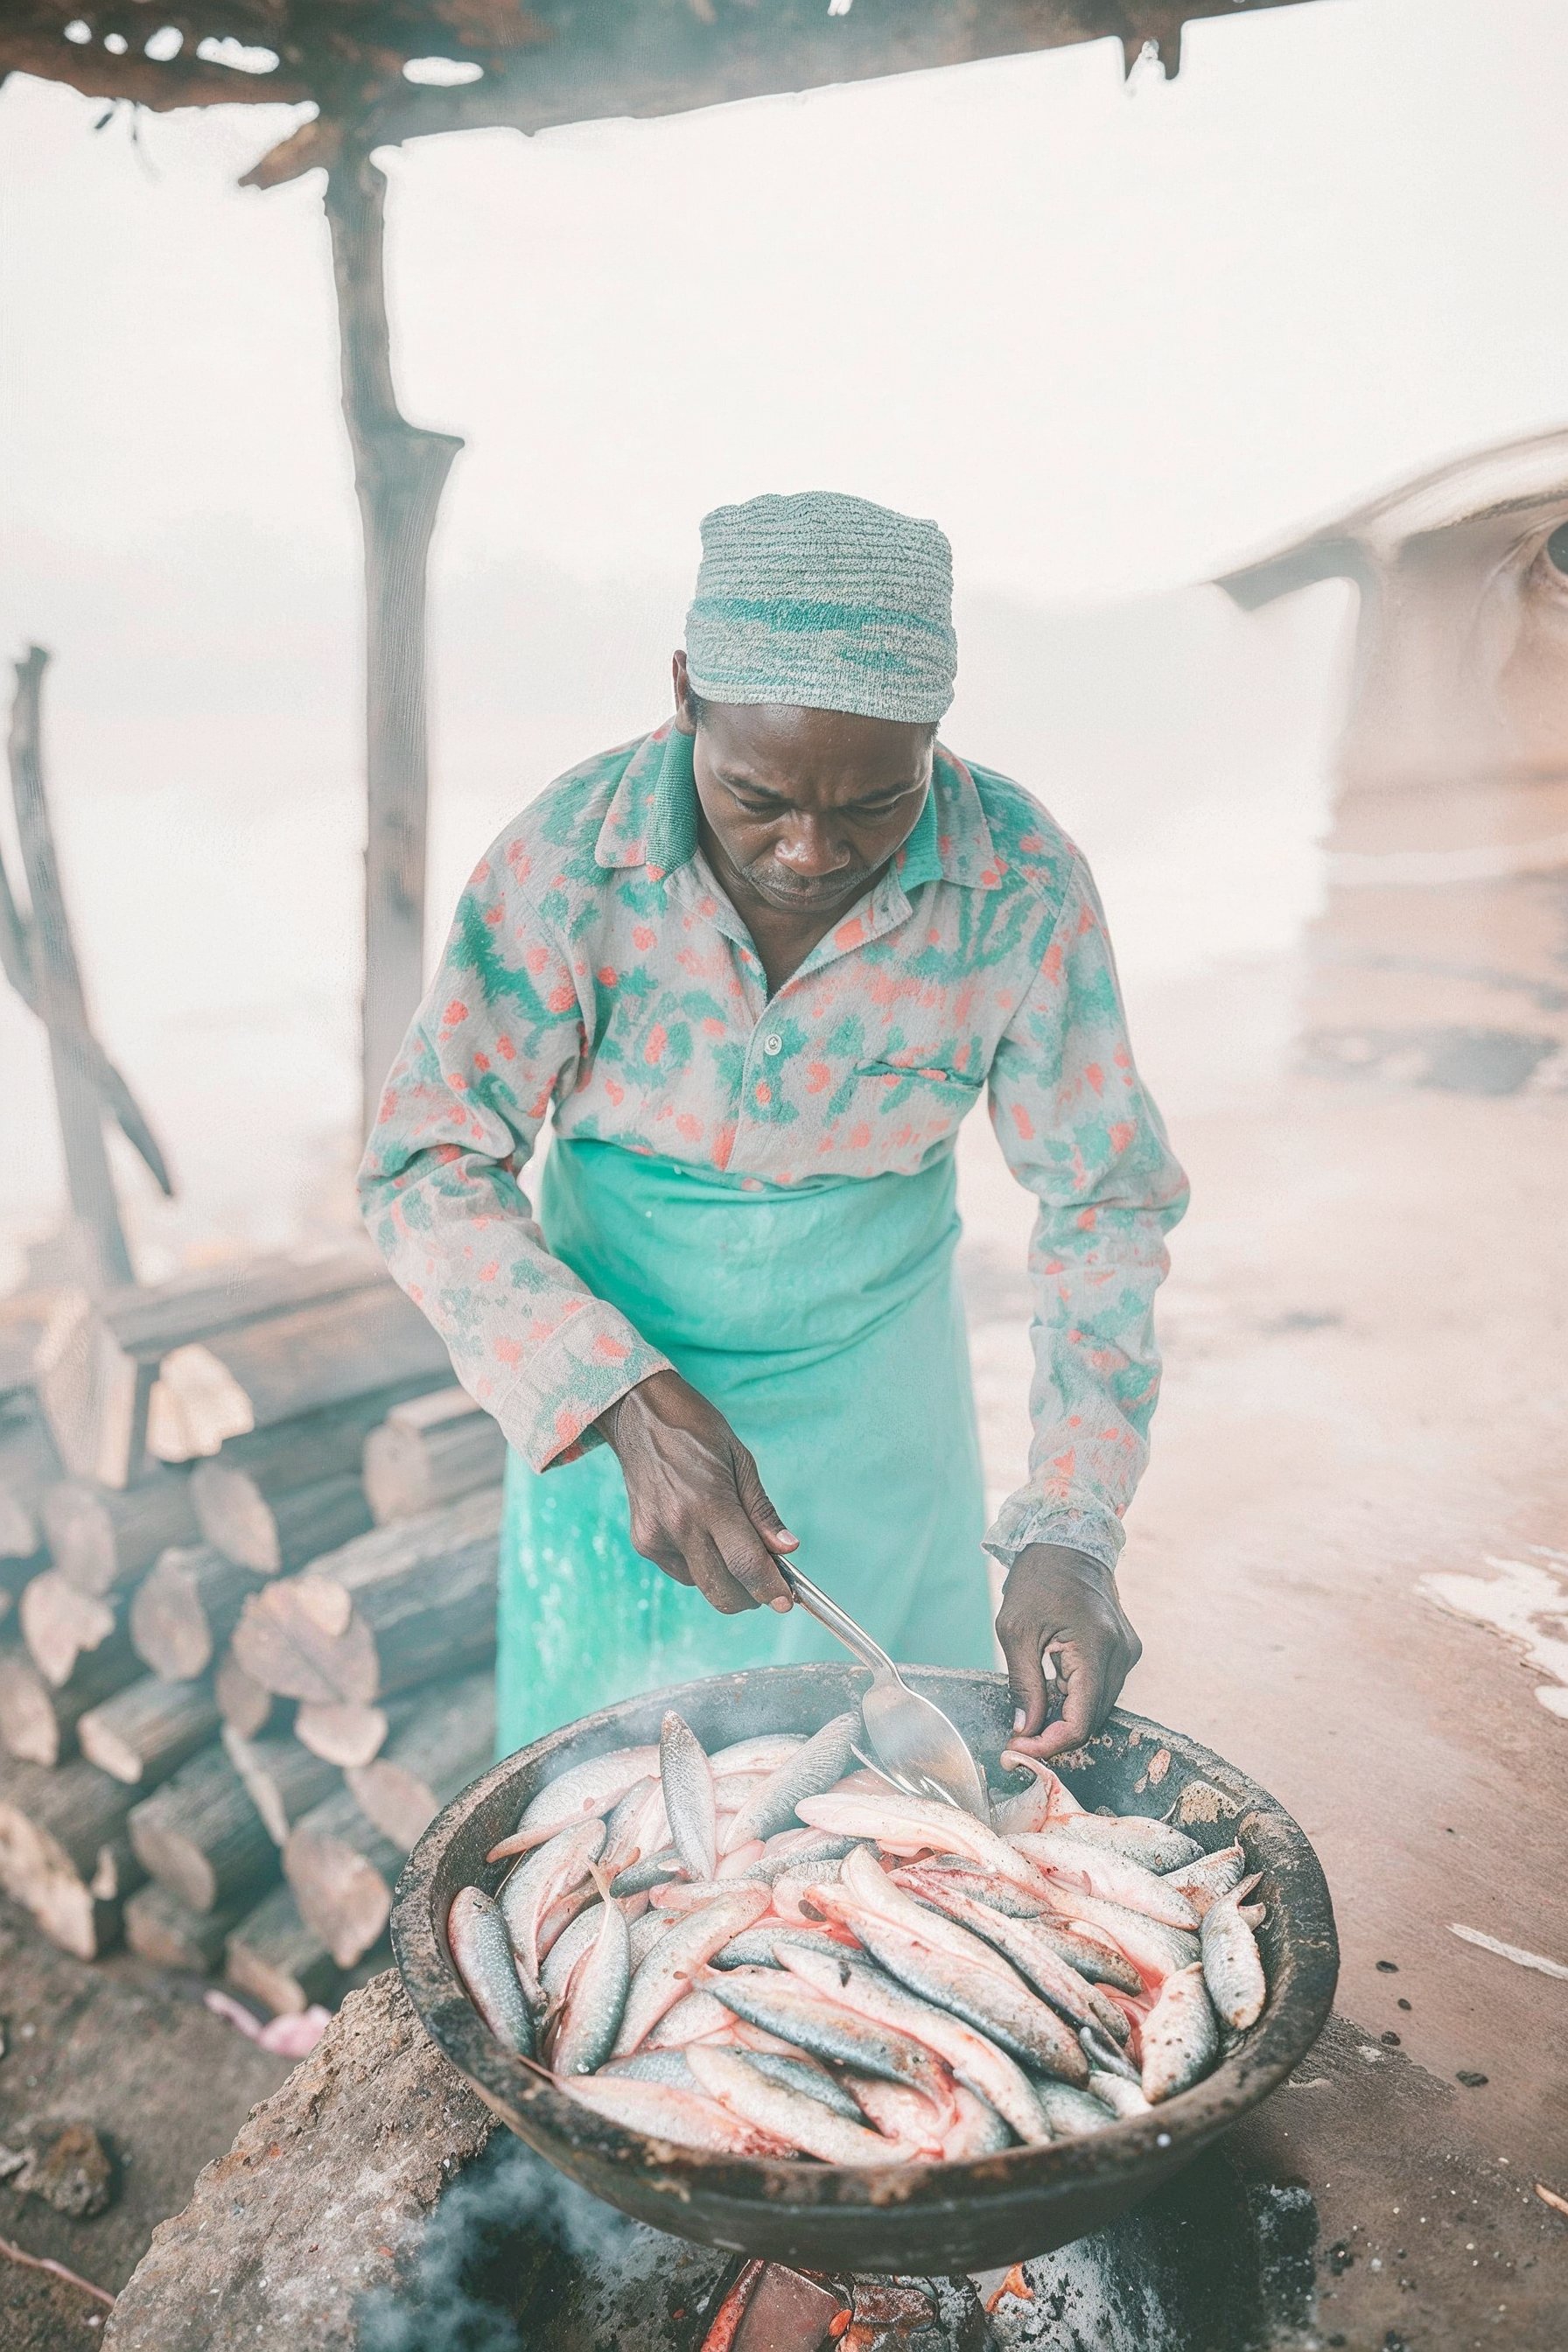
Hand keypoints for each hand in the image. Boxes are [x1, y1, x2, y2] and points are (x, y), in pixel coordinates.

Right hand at [598, 1370, 797, 1615]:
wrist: (639, 1414)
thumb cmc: (695, 1430)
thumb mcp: (741, 1460)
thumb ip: (762, 1511)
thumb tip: (788, 1550)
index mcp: (709, 1502)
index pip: (747, 1564)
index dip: (771, 1588)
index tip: (786, 1600)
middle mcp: (679, 1525)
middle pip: (722, 1591)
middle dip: (751, 1597)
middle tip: (769, 1584)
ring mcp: (656, 1537)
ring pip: (703, 1585)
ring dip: (726, 1580)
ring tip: (732, 1544)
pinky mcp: (643, 1543)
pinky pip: (682, 1572)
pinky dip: (701, 1566)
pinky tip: (703, 1535)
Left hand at [995, 1544, 1140, 1758]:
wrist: (1067, 1540)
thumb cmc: (1037, 1579)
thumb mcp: (1016, 1631)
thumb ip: (1023, 1685)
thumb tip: (1024, 1731)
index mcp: (1096, 1648)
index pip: (1082, 1720)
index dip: (1051, 1744)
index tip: (1020, 1750)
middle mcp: (1121, 1653)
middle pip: (1093, 1719)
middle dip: (1056, 1735)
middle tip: (1019, 1740)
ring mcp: (1127, 1651)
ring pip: (1098, 1706)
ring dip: (1066, 1717)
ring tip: (1031, 1714)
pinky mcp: (1124, 1649)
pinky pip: (1102, 1687)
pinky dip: (1076, 1698)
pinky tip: (1051, 1690)